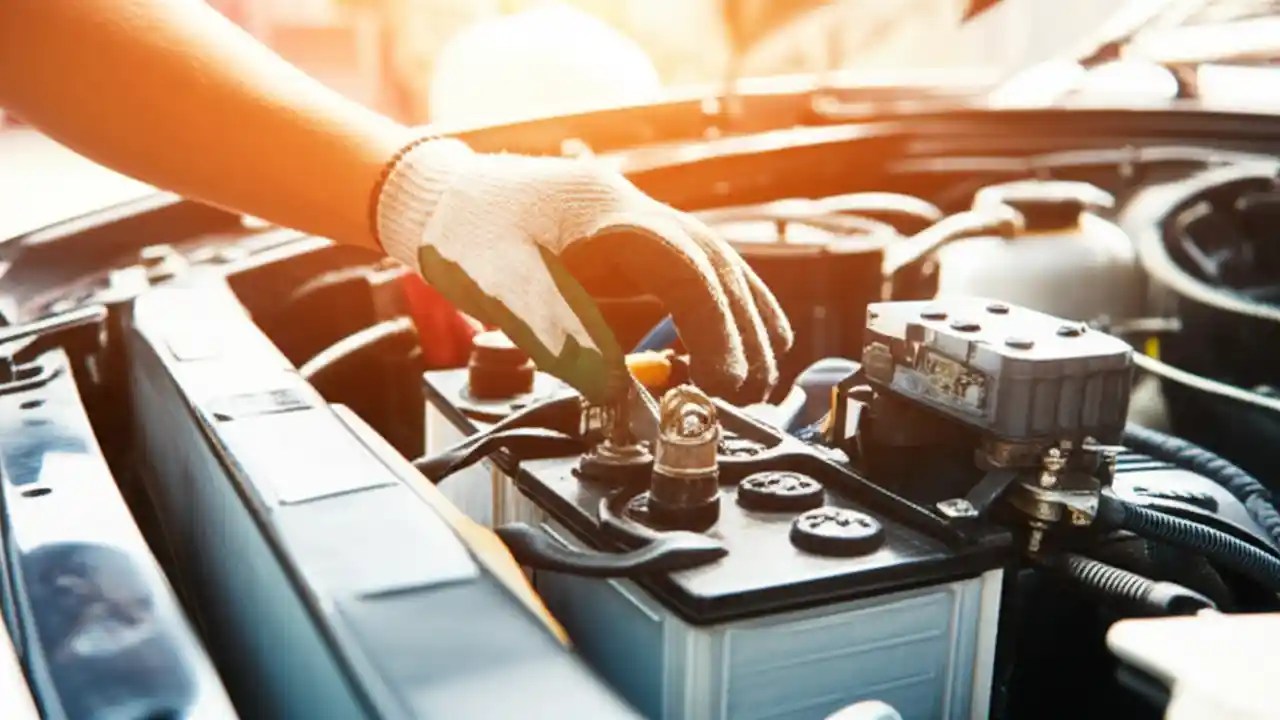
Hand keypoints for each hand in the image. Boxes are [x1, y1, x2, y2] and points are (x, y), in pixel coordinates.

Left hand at [377, 139, 791, 403]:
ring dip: (744, 317)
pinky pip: (691, 273)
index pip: (686, 268)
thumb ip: (561, 338)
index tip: (726, 378)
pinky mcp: (628, 245)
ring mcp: (635, 224)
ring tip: (765, 372)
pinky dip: (720, 307)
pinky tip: (738, 336)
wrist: (438, 200)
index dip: (715, 325)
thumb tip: (618, 390)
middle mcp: (633, 211)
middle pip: (715, 265)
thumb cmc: (462, 232)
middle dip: (744, 328)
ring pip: (713, 266)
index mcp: (607, 213)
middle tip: (755, 390)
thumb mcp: (501, 288)